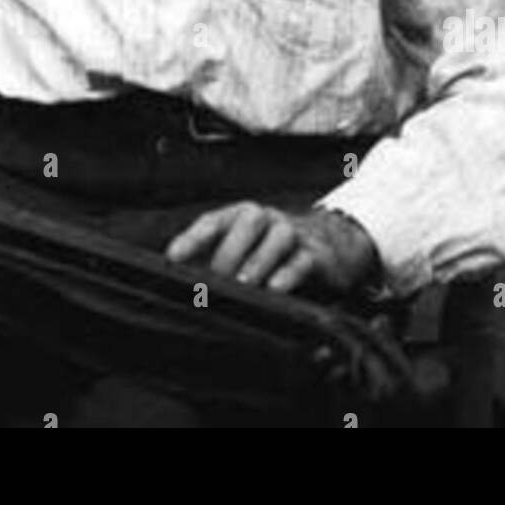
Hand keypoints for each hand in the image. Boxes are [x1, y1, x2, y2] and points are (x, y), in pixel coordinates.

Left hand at [164, 201, 379, 298]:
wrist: (332, 241)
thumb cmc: (274, 249)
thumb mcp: (245, 251)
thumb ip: (217, 264)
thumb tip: (183, 286)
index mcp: (241, 217)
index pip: (213, 222)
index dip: (192, 238)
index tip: (172, 258)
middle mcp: (266, 220)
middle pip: (247, 222)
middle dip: (229, 250)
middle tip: (215, 278)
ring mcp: (292, 234)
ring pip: (277, 238)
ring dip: (258, 260)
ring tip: (244, 283)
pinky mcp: (316, 255)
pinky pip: (302, 261)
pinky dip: (288, 274)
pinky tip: (275, 288)